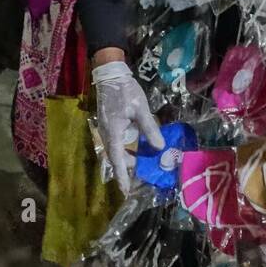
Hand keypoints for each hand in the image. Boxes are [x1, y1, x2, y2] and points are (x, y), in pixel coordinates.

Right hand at [92, 60, 163, 193]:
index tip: (126, 191)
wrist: (110, 74)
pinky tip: (137, 150)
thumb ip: (149, 128)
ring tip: (142, 165)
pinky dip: (126, 150)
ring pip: (116, 151)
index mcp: (113, 132)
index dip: (122, 176)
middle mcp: (107, 134)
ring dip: (127, 160)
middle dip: (127, 170)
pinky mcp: (109, 125)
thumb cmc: (125, 90)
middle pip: (116, 158)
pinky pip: (117, 144)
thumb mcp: (140, 109)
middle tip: (141, 180)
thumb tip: (160, 147)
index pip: (117, 159)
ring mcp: (106, 130)